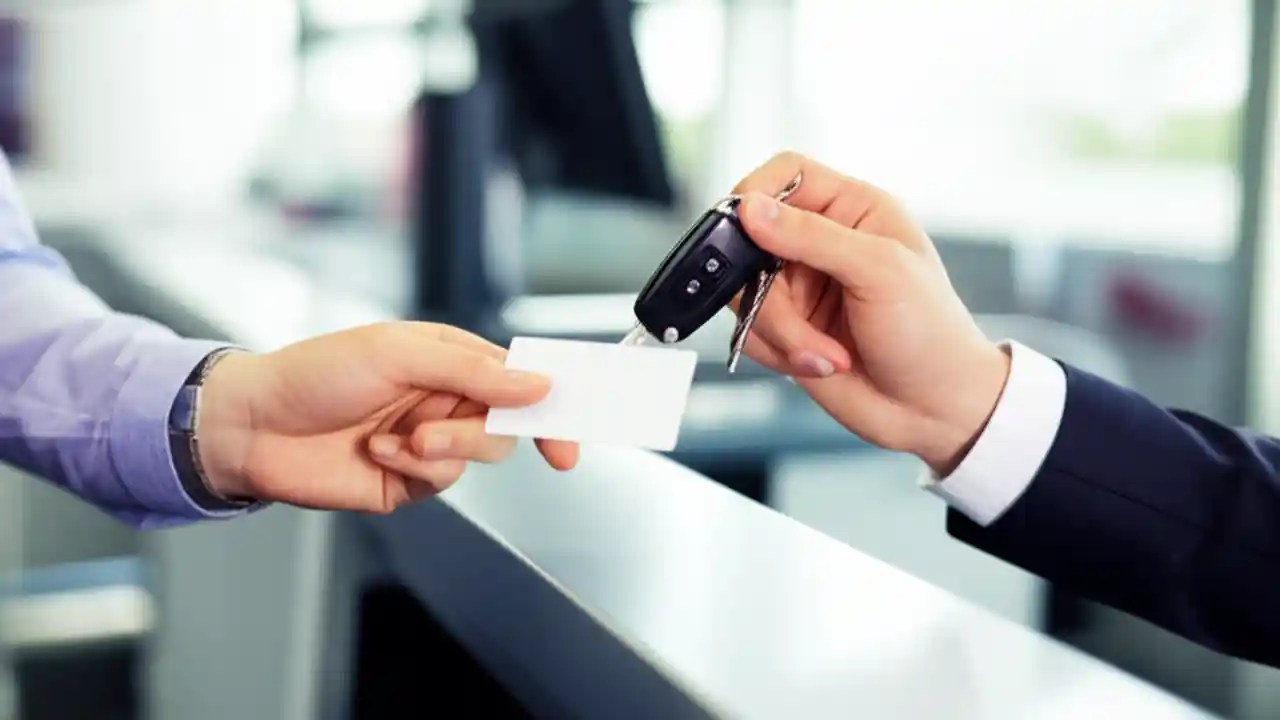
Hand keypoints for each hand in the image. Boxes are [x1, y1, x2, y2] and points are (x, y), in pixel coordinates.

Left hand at [193, 322, 578, 512]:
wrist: (253, 426)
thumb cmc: (316, 372)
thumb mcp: (398, 353)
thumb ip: (473, 370)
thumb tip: (537, 384)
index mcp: (450, 358)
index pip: (519, 377)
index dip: (551, 402)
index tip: (571, 432)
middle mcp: (446, 399)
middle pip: (507, 422)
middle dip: (477, 429)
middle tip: (435, 430)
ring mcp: (430, 440)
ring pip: (480, 453)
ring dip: (442, 448)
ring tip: (398, 440)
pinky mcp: (410, 480)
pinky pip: (443, 480)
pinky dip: (415, 467)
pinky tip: (377, 452)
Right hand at [731, 152, 1010, 473]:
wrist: (934, 409)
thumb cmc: (930, 333)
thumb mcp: (879, 272)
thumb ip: (812, 237)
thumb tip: (751, 208)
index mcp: (852, 210)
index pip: (785, 174)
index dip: (756, 192)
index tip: (744, 227)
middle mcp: (820, 243)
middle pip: (751, 238)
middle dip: (767, 289)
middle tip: (792, 317)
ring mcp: (800, 288)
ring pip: (744, 291)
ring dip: (779, 330)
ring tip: (825, 354)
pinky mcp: (786, 329)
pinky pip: (748, 330)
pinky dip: (777, 352)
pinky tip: (821, 363)